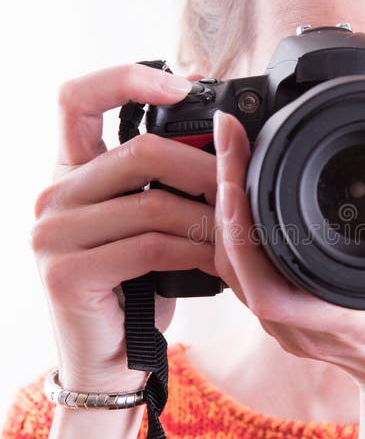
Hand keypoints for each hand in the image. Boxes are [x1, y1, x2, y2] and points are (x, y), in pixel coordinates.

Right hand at [32, 63, 217, 393]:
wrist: (107, 360)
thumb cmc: (132, 287)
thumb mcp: (143, 221)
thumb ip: (157, 176)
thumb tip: (204, 111)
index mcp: (67, 173)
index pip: (75, 98)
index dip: (126, 78)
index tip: (180, 86)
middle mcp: (50, 196)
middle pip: (138, 152)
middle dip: (204, 168)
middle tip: (241, 186)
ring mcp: (51, 235)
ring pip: (152, 202)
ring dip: (209, 218)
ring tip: (239, 231)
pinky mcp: (66, 273)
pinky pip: (149, 245)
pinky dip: (194, 251)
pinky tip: (217, 262)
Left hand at [213, 110, 364, 420]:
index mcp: (342, 314)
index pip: (264, 279)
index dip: (239, 223)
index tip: (237, 161)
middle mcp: (304, 324)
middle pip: (235, 264)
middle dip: (224, 194)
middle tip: (229, 137)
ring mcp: (287, 326)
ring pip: (232, 270)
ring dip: (225, 211)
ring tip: (230, 156)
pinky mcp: (282, 320)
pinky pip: (242, 275)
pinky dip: (235, 232)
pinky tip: (239, 194)